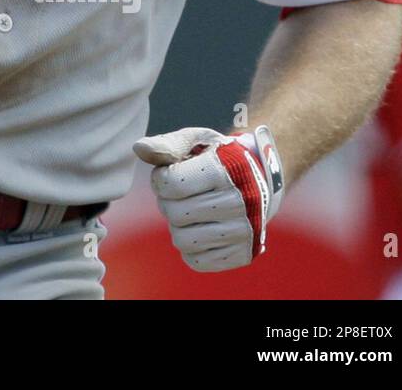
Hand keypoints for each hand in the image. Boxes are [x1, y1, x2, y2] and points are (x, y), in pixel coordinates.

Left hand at [133, 126, 277, 271]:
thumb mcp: (196, 140)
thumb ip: (167, 144)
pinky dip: (191, 248)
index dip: (161, 178)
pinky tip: (200, 229)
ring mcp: (243, 231)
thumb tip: (139, 148)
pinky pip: (197, 261)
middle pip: (174, 213)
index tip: (171, 173)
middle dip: (168, 201)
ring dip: (178, 225)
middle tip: (181, 194)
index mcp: (224, 170)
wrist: (261, 179)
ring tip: (190, 211)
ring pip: (182, 240)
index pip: (169, 184)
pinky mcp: (243, 254)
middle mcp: (239, 203)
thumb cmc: (218, 157)